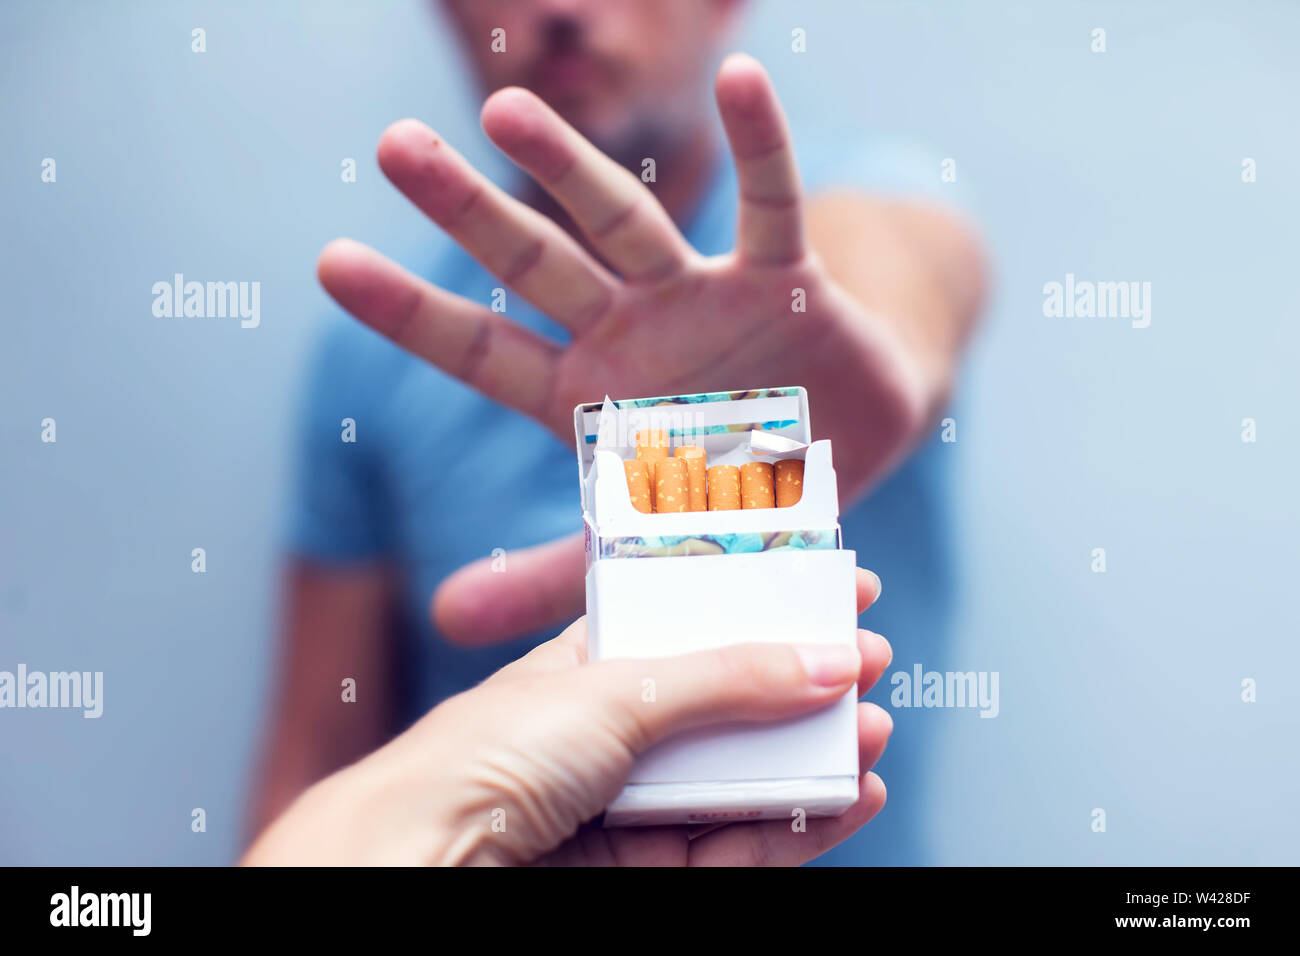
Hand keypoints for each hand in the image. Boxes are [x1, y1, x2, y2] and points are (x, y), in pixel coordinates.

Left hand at [243, 570, 890, 865]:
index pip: (696, 624)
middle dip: (804, 684)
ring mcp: (626, 801)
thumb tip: (827, 659)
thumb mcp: (619, 692)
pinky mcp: (638, 866)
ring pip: (739, 778)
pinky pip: (732, 843)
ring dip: (811, 758)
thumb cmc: (488, 753)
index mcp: (590, 661)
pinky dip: (794, 826)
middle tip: (873, 660)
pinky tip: (848, 800)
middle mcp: (610, 730)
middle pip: (729, 705)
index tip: (835, 586)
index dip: (766, 605)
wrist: (419, 860)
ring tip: (874, 734)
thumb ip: (728, 679)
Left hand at [317, 54, 929, 641]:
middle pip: (537, 264)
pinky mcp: (785, 282)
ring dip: (571, 168)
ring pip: (628, 223)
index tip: (329, 261)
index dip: (411, 312)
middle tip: (393, 147)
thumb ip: (548, 577)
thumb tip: (441, 620)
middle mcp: (629, 333)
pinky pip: (775, 208)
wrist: (842, 457)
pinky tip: (743, 85)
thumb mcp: (639, 543)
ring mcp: (701, 300)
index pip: (482, 349)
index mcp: (586, 395)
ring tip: (505, 109)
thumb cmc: (728, 495)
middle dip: (470, 210)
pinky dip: (764, 149)